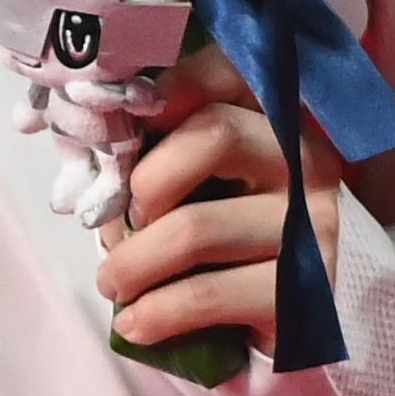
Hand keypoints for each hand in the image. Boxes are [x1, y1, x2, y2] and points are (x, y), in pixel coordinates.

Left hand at [95, 48, 339, 355]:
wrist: (251, 325)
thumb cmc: (200, 233)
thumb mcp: (170, 178)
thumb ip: (140, 144)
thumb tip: (82, 121)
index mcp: (268, 116)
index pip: (226, 70)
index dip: (167, 86)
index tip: (117, 121)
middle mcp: (304, 159)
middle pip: (214, 134)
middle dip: (143, 183)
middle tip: (116, 221)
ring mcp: (312, 224)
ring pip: (198, 225)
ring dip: (133, 262)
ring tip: (111, 283)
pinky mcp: (306, 290)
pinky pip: (211, 293)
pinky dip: (157, 311)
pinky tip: (134, 324)